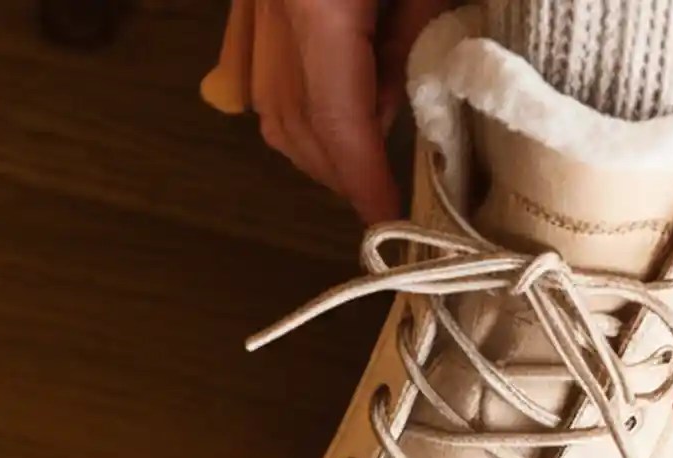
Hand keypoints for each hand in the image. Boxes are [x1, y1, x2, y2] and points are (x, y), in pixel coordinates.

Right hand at [203, 0, 449, 223]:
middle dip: (339, 171)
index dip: (362, 177)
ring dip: (316, 145)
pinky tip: (339, 112)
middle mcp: (271, 7)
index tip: (387, 220)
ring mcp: (255, 1)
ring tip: (365, 163)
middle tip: (381, 200)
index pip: (336, 117)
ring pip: (269, 98)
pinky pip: (262, 66)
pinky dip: (298, 105)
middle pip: (294, 118)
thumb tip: (394, 105)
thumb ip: (417, 38)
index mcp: (315, 2)